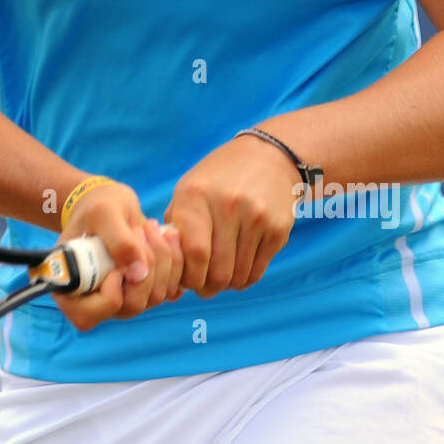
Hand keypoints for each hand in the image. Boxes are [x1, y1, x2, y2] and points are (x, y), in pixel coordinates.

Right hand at [54, 182, 183, 332]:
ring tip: (150, 227)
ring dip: (162, 258)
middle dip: (144, 265)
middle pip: (132, 306)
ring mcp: (124, 301)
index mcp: (69, 291)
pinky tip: (165, 237)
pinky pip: (172, 288)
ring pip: (156, 296)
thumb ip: (119, 242)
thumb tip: (139, 274)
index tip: (114, 255)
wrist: (111, 206)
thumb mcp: (103, 214)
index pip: (90, 314)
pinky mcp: (147, 293)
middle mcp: (97, 304)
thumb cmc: (97, 207)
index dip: (110, 287)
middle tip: (139, 230)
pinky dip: (174, 261)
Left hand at [164, 135, 298, 295]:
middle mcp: (228, 204)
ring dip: (226, 284)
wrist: (268, 156)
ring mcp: (257, 217)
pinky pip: (257, 272)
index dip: (189, 277)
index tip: (186, 280)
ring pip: (238, 276)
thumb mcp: (188, 189)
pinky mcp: (278, 228)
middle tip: (203, 287)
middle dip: (207, 287)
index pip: (194, 253)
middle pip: (218, 271)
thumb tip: (166, 271)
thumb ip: (174, 227)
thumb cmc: (217, 179)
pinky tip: (237, 269)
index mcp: (196, 195)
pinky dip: (244, 278)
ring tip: (219, 277)